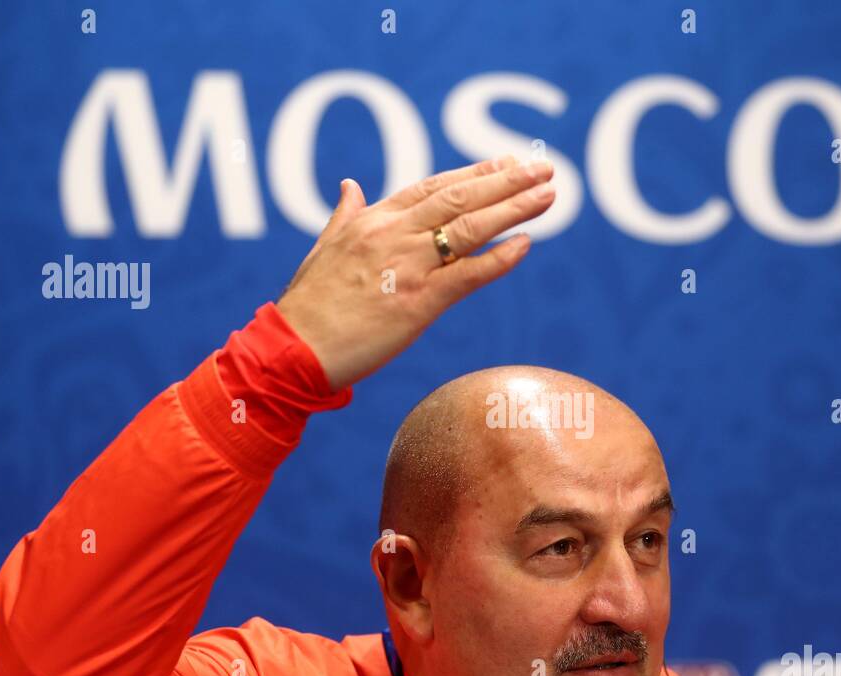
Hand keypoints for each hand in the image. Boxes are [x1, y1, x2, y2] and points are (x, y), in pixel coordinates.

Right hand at [275, 155, 555, 390]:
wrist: (292, 349)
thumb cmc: (308, 306)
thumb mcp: (323, 249)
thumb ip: (343, 215)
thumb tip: (350, 185)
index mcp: (372, 221)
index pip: (433, 187)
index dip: (473, 172)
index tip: (506, 161)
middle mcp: (393, 235)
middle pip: (459, 198)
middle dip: (505, 180)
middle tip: (543, 167)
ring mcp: (407, 267)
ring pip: (470, 228)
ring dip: (514, 208)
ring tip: (548, 194)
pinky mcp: (418, 302)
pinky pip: (467, 275)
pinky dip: (498, 259)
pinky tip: (526, 244)